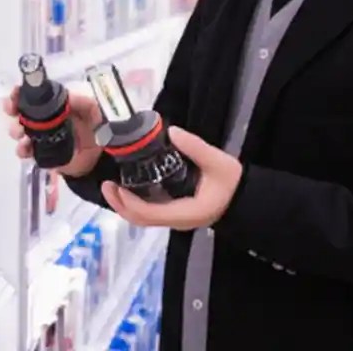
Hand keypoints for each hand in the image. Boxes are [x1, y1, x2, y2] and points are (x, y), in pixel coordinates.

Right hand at [3, 86, 104, 177]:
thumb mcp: (92, 110)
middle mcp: (42, 119)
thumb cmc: (94, 129)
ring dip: (15, 129)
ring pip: (18, 130)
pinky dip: (22, 149)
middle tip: (12, 109)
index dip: (21, 92)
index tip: (16, 92)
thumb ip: (81, 102)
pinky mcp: (40, 154)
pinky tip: (26, 148)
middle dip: (11, 108)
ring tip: (21, 132)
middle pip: (18, 110)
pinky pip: (25, 151)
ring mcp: (38, 137)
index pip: (32, 95)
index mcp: (53, 106)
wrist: (98, 157)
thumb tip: (66, 97)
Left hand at [101, 127, 242, 230]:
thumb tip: (172, 131)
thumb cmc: (232, 183)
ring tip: (112, 186)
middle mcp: (177, 221)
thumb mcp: (219, 162)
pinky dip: (135, 203)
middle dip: (120, 204)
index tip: (116, 185)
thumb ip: (196, 147)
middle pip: (141, 220)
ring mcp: (175, 219)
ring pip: (143, 219)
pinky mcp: (174, 214)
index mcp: (186, 212)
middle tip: (106, 185)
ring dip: (125, 205)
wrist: (246, 199)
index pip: (150, 214)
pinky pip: (149, 214)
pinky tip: (128, 188)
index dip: (130, 202)